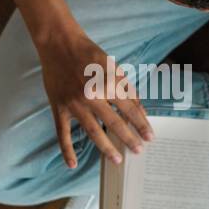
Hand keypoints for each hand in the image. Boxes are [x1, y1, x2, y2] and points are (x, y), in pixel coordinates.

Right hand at [35, 24, 153, 168]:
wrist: (59, 43)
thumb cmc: (89, 53)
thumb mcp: (113, 66)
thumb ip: (127, 88)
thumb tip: (139, 110)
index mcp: (108, 84)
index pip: (130, 109)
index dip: (141, 124)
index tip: (149, 137)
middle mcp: (92, 96)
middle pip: (114, 123)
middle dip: (129, 139)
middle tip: (138, 151)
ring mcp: (74, 104)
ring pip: (92, 131)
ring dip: (106, 147)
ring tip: (117, 159)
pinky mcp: (59, 108)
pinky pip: (63, 133)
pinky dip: (67, 149)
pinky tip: (73, 164)